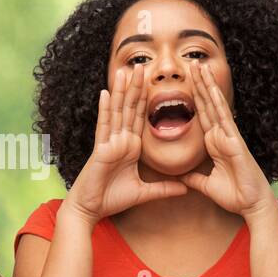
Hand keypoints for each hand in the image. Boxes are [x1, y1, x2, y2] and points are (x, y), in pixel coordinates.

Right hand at [63, 66, 186, 224]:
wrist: (90, 211)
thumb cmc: (111, 200)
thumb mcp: (144, 193)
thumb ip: (164, 188)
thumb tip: (186, 188)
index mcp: (130, 147)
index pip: (140, 118)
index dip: (146, 99)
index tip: (153, 81)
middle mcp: (119, 141)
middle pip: (129, 109)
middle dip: (135, 87)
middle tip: (141, 65)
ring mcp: (109, 143)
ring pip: (117, 112)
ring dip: (121, 91)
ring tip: (125, 70)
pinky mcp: (100, 150)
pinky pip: (103, 126)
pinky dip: (105, 109)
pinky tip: (105, 92)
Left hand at [180, 63, 275, 217]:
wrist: (252, 205)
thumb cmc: (235, 195)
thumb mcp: (206, 185)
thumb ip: (194, 177)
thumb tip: (179, 175)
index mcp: (214, 143)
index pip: (200, 116)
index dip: (193, 98)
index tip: (184, 82)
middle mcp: (221, 135)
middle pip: (206, 104)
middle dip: (198, 84)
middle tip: (191, 63)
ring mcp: (228, 135)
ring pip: (214, 105)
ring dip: (206, 84)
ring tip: (198, 65)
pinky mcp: (234, 140)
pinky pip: (223, 116)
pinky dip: (216, 100)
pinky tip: (210, 85)